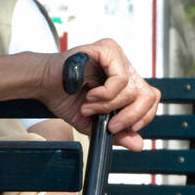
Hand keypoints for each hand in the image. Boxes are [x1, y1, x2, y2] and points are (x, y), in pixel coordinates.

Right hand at [38, 40, 159, 150]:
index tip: (122, 127)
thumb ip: (118, 133)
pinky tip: (91, 95)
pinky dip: (106, 94)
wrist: (43, 84)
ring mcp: (117, 56)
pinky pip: (121, 79)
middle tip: (109, 125)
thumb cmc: (66, 98)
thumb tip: (139, 144)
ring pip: (133, 90)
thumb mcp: (95, 123)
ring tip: (90, 106)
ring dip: (109, 106)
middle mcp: (124, 66)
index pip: (151, 97)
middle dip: (129, 116)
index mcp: (125, 80)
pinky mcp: (108, 49)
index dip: (143, 116)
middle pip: (148, 95)